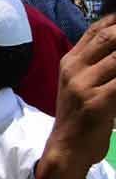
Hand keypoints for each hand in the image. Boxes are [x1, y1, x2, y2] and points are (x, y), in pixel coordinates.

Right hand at [37, 16, 115, 178]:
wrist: (67, 149)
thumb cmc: (80, 117)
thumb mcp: (81, 84)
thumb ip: (97, 64)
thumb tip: (115, 41)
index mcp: (69, 61)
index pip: (96, 29)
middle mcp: (73, 68)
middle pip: (108, 37)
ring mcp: (83, 85)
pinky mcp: (95, 103)